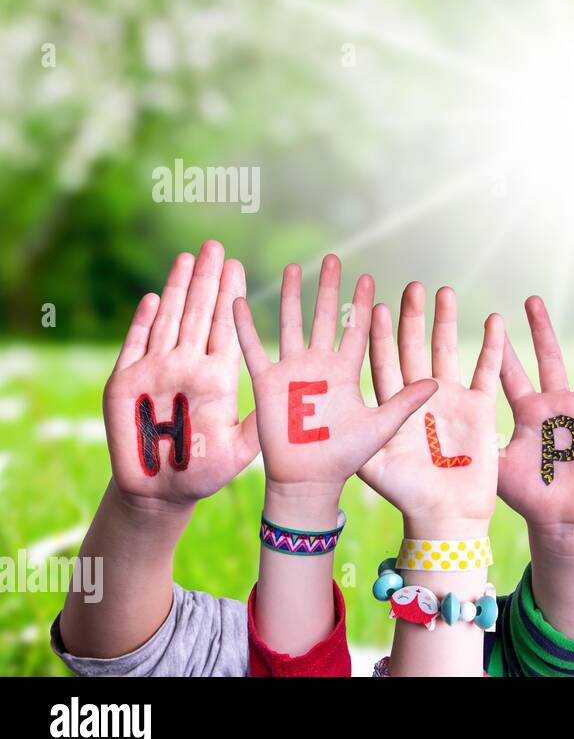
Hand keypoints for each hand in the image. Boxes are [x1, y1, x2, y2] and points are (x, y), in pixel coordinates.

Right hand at [103, 240, 257, 505]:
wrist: (161, 492)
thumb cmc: (205, 473)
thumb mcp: (241, 451)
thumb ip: (258, 424)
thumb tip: (283, 398)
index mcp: (217, 377)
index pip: (225, 328)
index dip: (230, 296)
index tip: (237, 265)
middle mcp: (187, 367)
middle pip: (198, 314)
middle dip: (206, 280)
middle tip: (216, 246)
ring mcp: (155, 372)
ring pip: (168, 321)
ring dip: (177, 290)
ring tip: (187, 257)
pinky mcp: (125, 384)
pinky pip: (134, 346)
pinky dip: (142, 323)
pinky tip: (152, 299)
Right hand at [232, 255, 437, 498]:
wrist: (310, 481)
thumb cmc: (346, 457)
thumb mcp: (382, 426)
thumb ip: (407, 402)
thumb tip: (439, 382)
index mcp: (346, 373)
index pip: (356, 330)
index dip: (361, 305)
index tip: (368, 277)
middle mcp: (319, 366)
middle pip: (324, 318)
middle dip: (328, 288)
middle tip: (333, 258)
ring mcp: (291, 372)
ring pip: (290, 324)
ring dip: (290, 297)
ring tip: (293, 267)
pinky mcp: (266, 384)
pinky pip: (253, 350)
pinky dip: (244, 327)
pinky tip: (237, 300)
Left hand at [359, 283, 502, 532]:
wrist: (446, 515)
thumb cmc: (407, 494)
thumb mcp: (374, 463)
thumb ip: (362, 432)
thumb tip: (337, 405)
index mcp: (391, 405)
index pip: (381, 360)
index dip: (377, 333)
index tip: (371, 304)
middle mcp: (420, 396)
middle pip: (414, 347)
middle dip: (412, 316)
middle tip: (411, 286)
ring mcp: (451, 398)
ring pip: (447, 350)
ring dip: (445, 321)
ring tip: (443, 292)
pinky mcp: (480, 407)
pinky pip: (487, 370)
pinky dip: (493, 347)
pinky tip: (493, 321)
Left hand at [496, 297, 573, 528]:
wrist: (563, 519)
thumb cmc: (529, 497)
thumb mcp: (498, 469)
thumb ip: (481, 445)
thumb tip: (450, 430)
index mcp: (529, 412)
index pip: (511, 374)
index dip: (503, 350)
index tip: (492, 320)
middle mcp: (557, 405)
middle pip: (549, 358)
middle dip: (540, 330)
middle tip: (531, 300)